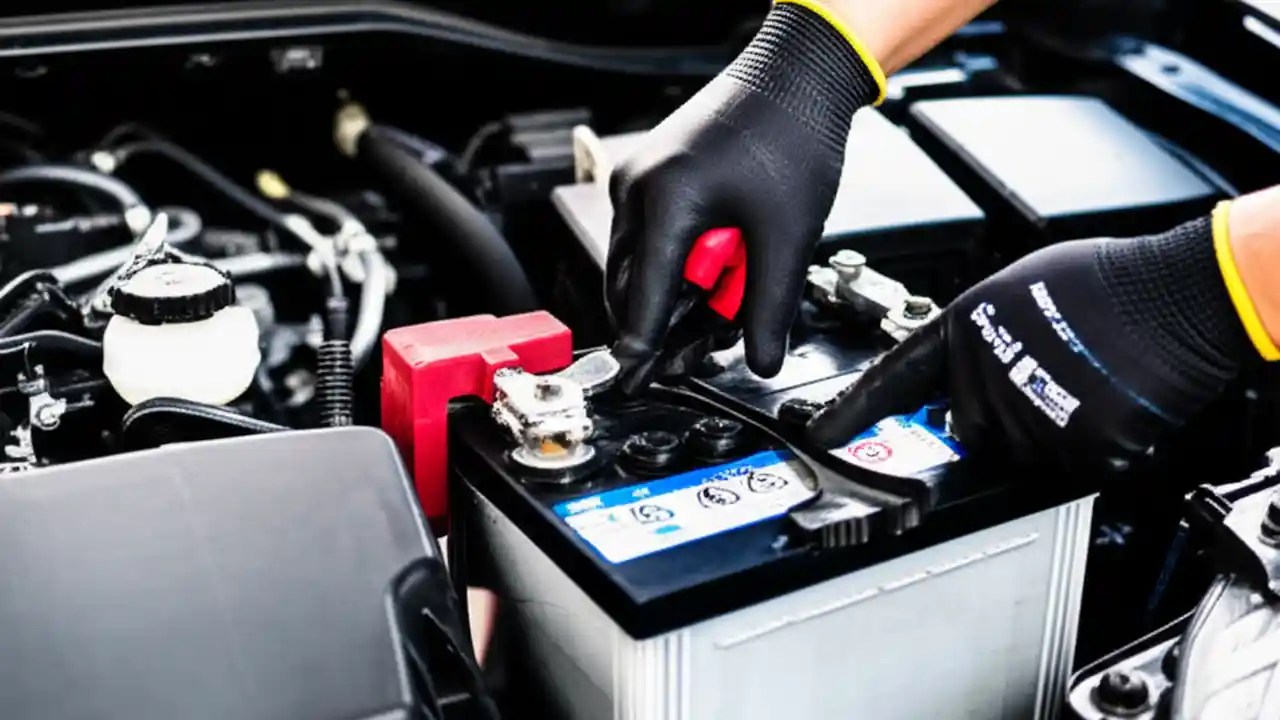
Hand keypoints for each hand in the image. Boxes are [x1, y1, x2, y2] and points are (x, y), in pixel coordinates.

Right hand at [605, 0, 884, 393]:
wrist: (795, 75)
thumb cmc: (791, 137)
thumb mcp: (787, 237)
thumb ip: (769, 308)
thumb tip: (760, 359)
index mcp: (666, 202)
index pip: (642, 297)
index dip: (642, 347)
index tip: (636, 379)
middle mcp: (637, 189)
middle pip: (632, 286)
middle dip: (668, 322)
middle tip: (698, 353)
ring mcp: (638, 180)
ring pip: (642, 265)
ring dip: (680, 293)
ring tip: (727, 300)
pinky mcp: (649, 177)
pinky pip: (653, 239)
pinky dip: (682, 263)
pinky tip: (722, 267)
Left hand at [807, 212, 1252, 468]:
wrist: (1174, 294)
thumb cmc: (1105, 282)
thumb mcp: (1017, 291)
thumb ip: (979, 336)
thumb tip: (968, 368)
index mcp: (963, 331)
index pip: (892, 381)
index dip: (851, 411)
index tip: (817, 433)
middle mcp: (983, 375)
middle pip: (969, 428)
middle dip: (1001, 414)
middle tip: (1047, 378)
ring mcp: (1024, 415)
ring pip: (1018, 451)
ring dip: (1047, 429)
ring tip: (1081, 381)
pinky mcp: (1070, 447)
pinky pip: (1066, 462)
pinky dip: (1088, 442)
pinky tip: (1103, 400)